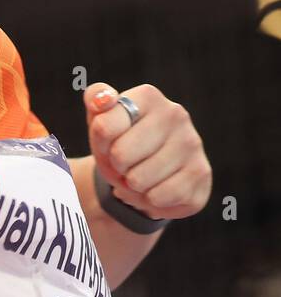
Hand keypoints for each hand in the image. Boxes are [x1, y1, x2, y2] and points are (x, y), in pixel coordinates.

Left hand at [85, 83, 211, 221]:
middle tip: (124, 162)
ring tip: (138, 174)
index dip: (99, 143)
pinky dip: (147, 199)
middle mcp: (175, 114)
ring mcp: (192, 144)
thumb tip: (103, 100)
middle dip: (116, 165)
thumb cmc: (119, 141)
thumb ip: (96, 99)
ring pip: (139, 180)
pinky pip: (158, 197)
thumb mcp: (100, 119)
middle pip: (120, 155)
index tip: (107, 140)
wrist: (146, 171)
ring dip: (131, 185)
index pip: (104, 127)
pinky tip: (153, 188)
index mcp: (148, 96)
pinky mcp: (200, 174)